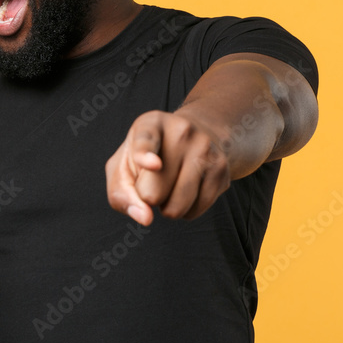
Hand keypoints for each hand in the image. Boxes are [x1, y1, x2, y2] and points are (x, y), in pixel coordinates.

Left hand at [105, 110, 230, 224]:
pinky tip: (185, 190)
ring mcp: (205, 148)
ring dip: (166, 207)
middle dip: (147, 196)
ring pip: (177, 206)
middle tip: (153, 179)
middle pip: (154, 192)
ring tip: (169, 184)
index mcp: (150, 124)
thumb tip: (145, 218)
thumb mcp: (123, 166)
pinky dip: (185, 211)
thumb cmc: (149, 156)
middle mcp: (181, 131)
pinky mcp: (221, 169)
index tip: (154, 165)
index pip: (145, 141)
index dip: (145, 155)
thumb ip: (121, 193)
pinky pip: (194, 211)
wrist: (194, 136)